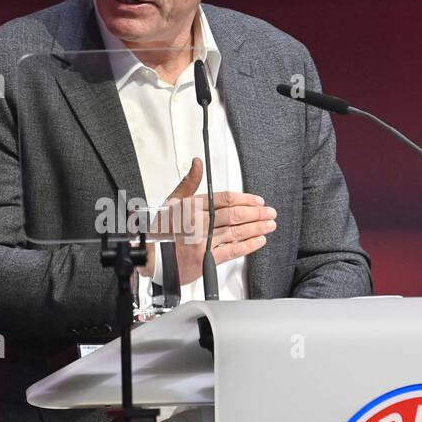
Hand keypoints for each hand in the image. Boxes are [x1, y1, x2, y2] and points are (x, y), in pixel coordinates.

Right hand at [137, 158, 276, 286]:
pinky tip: (258, 240)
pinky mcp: (206, 258)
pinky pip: (232, 250)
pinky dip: (248, 245)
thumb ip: (189, 182)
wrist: (152, 257)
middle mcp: (198, 222)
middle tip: (269, 212)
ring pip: (235, 231)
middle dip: (256, 213)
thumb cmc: (161, 231)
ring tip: (269, 224)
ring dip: (256, 227)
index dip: (244, 199)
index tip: (257, 201)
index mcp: (191, 206)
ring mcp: (202, 241)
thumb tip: (197, 163)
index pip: (224, 199)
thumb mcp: (172, 202)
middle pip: (234, 214)